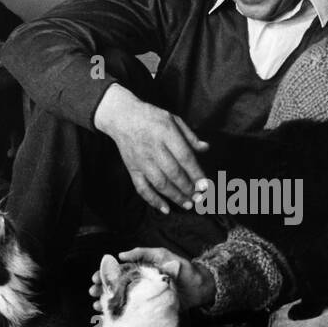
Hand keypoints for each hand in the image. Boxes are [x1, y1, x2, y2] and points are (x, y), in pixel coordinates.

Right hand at [88, 247, 213, 312]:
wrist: (200, 287)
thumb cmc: (183, 268)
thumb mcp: (163, 256)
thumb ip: (143, 253)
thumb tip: (122, 254)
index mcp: (140, 271)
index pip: (118, 272)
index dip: (105, 275)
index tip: (94, 277)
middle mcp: (140, 284)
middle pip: (116, 287)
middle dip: (102, 289)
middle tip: (92, 292)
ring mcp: (144, 298)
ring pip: (121, 300)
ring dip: (107, 302)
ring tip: (97, 305)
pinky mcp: (150, 309)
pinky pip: (132, 312)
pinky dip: (121, 313)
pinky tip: (110, 316)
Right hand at [94, 85, 208, 212]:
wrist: (121, 117)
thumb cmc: (151, 117)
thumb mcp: (173, 119)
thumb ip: (189, 136)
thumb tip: (205, 148)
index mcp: (166, 134)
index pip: (184, 157)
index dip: (196, 173)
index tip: (205, 185)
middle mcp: (153, 148)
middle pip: (173, 173)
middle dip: (188, 188)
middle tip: (199, 198)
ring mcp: (141, 160)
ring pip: (159, 183)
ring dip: (175, 196)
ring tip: (188, 204)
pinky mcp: (132, 168)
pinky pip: (142, 188)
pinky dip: (153, 200)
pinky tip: (165, 209)